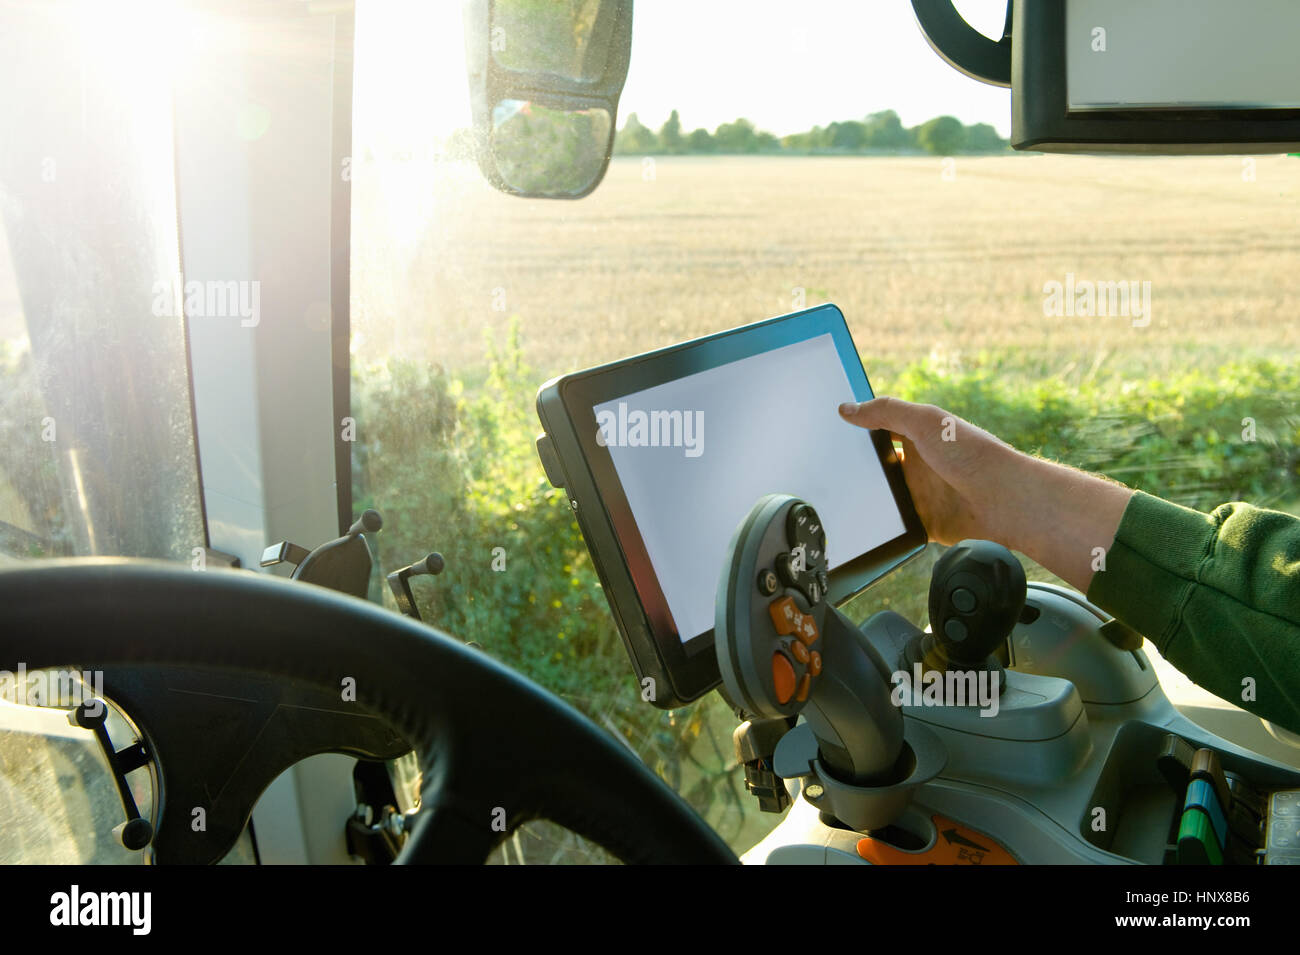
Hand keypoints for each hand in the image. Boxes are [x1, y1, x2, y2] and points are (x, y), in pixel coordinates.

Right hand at [838, 397, 1017, 546]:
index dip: (855, 429)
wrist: (1004, 501)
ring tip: (830, 500)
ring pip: (881, 496)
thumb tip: (847, 409)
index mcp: (917, 436)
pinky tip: (860, 525)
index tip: (825, 431)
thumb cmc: (972, 454)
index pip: (879, 429)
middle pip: (876, 465)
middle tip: (821, 469)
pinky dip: (880, 525)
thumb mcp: (925, 422)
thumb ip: (886, 412)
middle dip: (852, 467)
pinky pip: (895, 525)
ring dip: (864, 498)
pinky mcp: (924, 523)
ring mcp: (920, 494)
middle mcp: (917, 464)